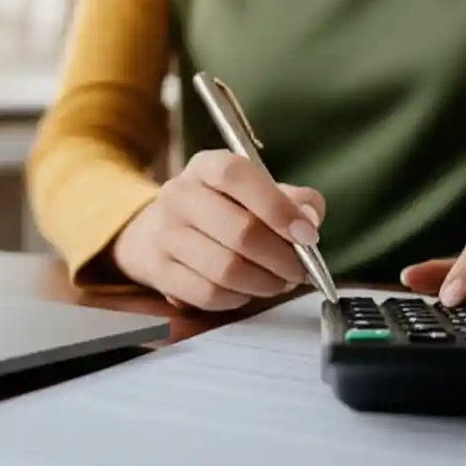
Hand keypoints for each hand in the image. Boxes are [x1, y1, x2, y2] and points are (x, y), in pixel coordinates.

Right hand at [112, 150, 325, 310]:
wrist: (155, 232)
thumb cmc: (217, 210)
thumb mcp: (253, 192)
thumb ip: (290, 199)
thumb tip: (310, 218)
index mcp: (206, 167)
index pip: (237, 176)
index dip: (277, 207)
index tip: (307, 235)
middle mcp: (179, 195)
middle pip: (240, 231)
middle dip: (281, 258)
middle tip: (300, 270)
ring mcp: (164, 234)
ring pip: (226, 269)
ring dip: (264, 283)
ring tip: (279, 283)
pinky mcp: (158, 270)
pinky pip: (208, 294)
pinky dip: (237, 298)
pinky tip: (247, 290)